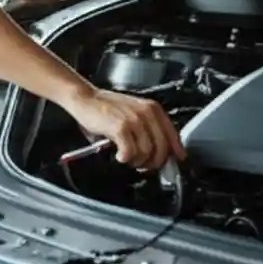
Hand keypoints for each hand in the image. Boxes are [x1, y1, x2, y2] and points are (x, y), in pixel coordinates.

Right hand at [60, 87, 185, 169]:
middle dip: (153, 162)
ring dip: (137, 161)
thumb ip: (148, 128)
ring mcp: (134, 120)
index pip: (173, 134)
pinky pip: (130, 152)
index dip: (175, 151)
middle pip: (162, 148)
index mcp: (153, 109)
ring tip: (128, 157)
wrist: (86, 99)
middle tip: (142, 164)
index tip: (176, 160)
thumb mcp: (134, 114)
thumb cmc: (107, 109)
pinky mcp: (120, 128)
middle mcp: (147, 113)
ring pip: (146, 153)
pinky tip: (119, 156)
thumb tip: (160, 151)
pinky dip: (125, 158)